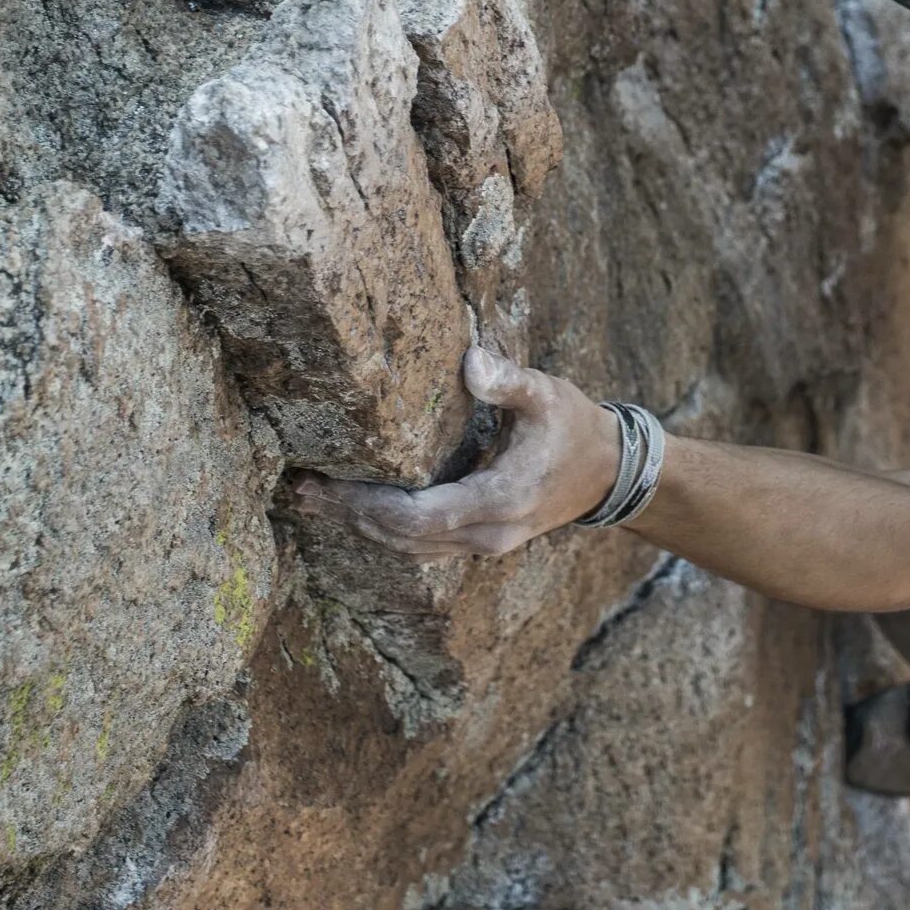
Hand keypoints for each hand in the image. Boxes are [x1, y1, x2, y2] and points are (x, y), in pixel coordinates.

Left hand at [286, 347, 622, 559]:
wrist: (608, 473)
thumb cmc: (574, 426)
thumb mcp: (548, 393)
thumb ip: (509, 380)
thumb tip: (471, 361)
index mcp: (502, 500)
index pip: (422, 516)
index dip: (371, 505)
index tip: (331, 482)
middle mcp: (488, 533)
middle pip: (404, 538)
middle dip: (351, 515)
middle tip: (301, 488)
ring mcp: (483, 544)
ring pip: (409, 548)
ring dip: (360, 525)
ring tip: (311, 500)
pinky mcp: (477, 541)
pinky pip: (421, 545)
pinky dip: (383, 530)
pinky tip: (352, 511)